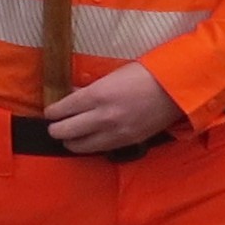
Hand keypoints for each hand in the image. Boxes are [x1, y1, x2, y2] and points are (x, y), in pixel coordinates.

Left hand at [44, 66, 183, 152]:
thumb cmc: (144, 75)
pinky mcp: (125, 143)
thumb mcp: (113, 75)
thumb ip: (91, 88)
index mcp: (98, 94)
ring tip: (68, 136)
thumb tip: (73, 95)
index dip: (52, 112)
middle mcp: (102, 117)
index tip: (49, 112)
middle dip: (56, 129)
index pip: (64, 109)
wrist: (175, 90)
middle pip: (66, 131)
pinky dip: (89, 145)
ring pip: (79, 145)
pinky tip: (87, 140)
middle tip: (54, 126)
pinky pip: (99, 149)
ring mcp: (114, 133)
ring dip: (70, 141)